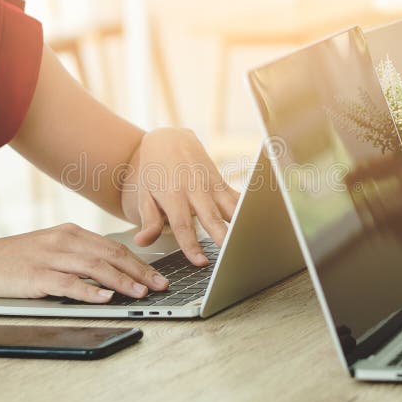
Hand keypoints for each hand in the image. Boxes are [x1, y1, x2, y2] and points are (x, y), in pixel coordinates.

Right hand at [0, 223, 168, 301]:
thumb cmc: (13, 260)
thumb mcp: (49, 249)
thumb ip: (77, 255)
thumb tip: (110, 271)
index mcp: (70, 233)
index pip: (113, 247)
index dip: (139, 261)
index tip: (157, 275)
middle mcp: (63, 241)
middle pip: (111, 255)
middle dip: (140, 271)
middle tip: (160, 286)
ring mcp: (50, 258)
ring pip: (95, 268)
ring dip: (123, 281)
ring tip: (141, 293)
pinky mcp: (36, 277)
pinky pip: (69, 284)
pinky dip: (90, 291)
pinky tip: (106, 298)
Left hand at [121, 128, 239, 265]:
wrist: (168, 139)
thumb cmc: (154, 172)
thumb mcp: (144, 194)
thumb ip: (148, 220)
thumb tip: (142, 242)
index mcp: (173, 195)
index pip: (183, 225)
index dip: (192, 245)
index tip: (200, 262)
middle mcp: (194, 190)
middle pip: (211, 217)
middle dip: (221, 236)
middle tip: (229, 253)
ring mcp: (211, 185)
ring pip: (229, 207)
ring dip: (239, 225)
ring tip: (250, 241)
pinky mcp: (221, 182)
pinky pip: (237, 198)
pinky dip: (248, 210)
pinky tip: (260, 223)